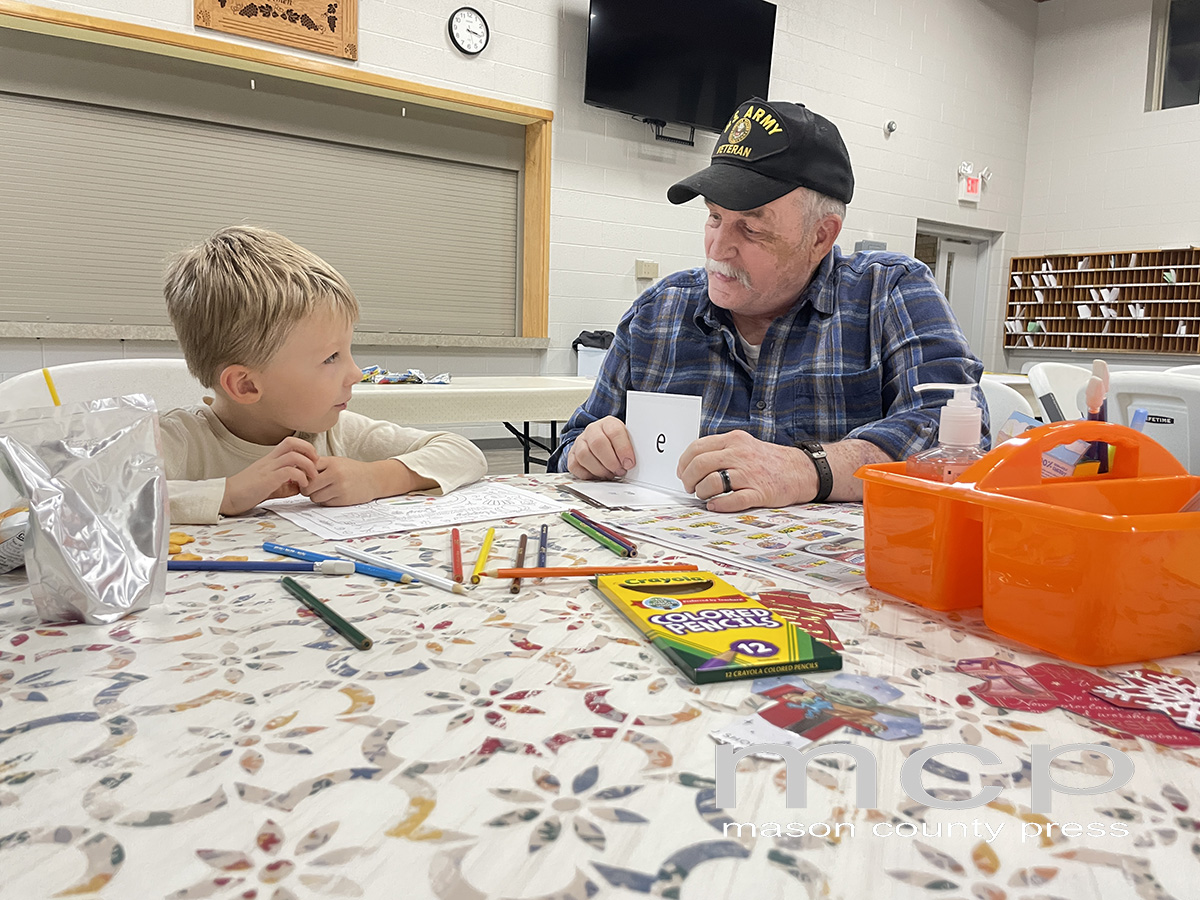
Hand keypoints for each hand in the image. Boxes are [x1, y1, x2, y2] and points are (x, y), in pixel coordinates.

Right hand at [221, 436, 318, 515]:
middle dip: (309, 450)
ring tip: (311, 477)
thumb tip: (301, 486)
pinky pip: (289, 471)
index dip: (306, 448)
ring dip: (308, 465)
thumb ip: (286, 484)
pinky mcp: (267, 479)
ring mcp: (268, 468)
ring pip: (294, 455)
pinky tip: (302, 485)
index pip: (290, 443)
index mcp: (270, 459)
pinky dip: (300, 477)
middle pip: (292, 442)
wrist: (226, 497)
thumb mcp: (270, 486)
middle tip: (316, 465)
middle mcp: (270, 460)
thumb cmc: (246, 492)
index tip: (313, 461)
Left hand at [303, 457, 436, 505]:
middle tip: (312, 487)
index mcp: (331, 462)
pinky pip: (325, 503)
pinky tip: (334, 495)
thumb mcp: (336, 461)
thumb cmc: (352, 470)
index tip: (306, 477)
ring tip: (325, 491)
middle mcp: (335, 474)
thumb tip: (297, 472)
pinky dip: (326, 501)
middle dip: (307, 489)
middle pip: (308, 487)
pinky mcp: (344, 500)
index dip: (303, 476)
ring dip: (316, 496)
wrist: (374, 478)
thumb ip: (318, 465)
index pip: (306, 470)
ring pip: (315, 497)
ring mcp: (340, 488)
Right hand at [566, 416, 635, 479]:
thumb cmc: (616, 443)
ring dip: (599, 469)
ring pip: (584, 455)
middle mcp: (592, 430)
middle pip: (598, 443)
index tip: (629, 463)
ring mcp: (580, 442)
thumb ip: (631, 449)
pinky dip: (587, 474)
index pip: (615, 432)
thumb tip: (632, 463)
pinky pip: (574, 466)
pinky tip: (597, 476)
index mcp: (608, 423)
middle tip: (619, 471)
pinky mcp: (572, 455)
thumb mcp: (628, 441)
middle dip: (610, 462)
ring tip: (609, 474)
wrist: (602, 441)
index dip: (623, 449)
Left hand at [676, 430, 813, 511]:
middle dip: (689, 480)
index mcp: (734, 440)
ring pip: (712, 483)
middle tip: (690, 488)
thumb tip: (692, 463)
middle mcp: (740, 454)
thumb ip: (721, 450)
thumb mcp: (744, 445)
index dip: (684, 463)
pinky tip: (715, 505)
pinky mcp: (759, 492)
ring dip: (702, 493)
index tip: (682, 473)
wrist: (801, 470)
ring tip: (704, 496)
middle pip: (700, 465)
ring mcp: (749, 474)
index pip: (697, 448)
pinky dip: (719, 505)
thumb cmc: (769, 460)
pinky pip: (732, 500)